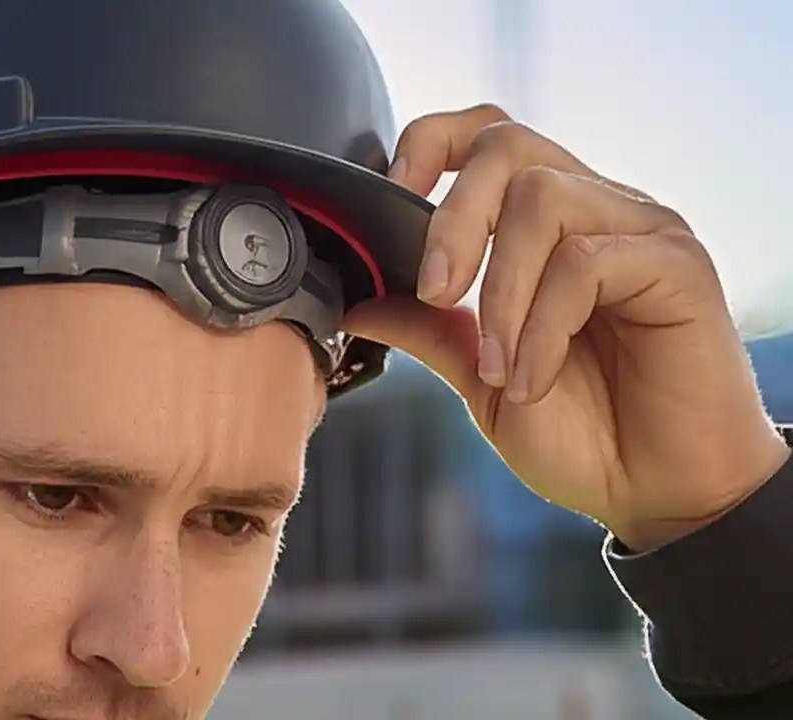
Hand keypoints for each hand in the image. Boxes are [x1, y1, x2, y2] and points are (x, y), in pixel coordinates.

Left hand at [343, 104, 790, 550]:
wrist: (658, 492)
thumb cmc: (585, 434)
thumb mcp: (480, 381)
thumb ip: (428, 331)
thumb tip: (358, 303)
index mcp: (547, 225)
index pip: (488, 135)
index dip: (429, 148)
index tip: (390, 200)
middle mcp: (596, 209)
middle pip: (506, 145)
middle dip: (452, 219)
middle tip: (434, 293)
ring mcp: (640, 230)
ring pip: (542, 198)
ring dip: (500, 292)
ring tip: (498, 368)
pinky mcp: (677, 263)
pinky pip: (586, 260)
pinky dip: (542, 326)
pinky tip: (535, 378)